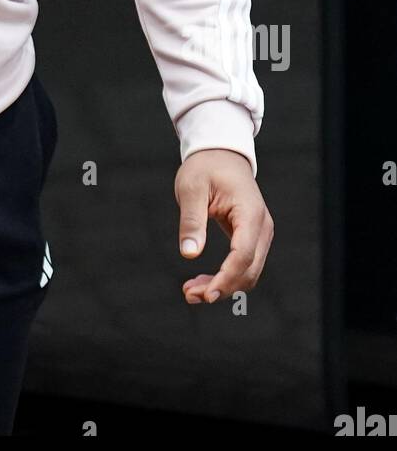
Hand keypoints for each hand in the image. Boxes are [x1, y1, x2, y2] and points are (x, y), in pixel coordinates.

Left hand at [175, 149, 273, 303]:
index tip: (206, 295)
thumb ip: (192, 221)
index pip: (243, 254)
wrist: (220, 155)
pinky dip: (225, 277)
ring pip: (248, 273)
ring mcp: (260, 234)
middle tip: (189, 295)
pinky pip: (243, 265)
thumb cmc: (205, 168)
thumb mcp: (191, 189)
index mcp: (250, 212)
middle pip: (248, 269)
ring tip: (191, 291)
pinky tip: (203, 283)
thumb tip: (189, 254)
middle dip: (222, 287)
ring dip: (223, 286)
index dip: (226, 277)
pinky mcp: (252, 239)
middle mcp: (261, 226)